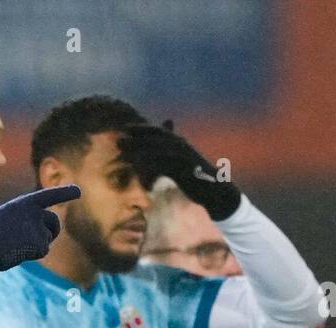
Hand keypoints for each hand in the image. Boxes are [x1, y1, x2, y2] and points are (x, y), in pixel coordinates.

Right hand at [0, 185, 81, 268]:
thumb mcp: (6, 218)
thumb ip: (25, 219)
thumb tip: (42, 234)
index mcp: (25, 203)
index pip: (48, 196)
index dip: (64, 193)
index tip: (78, 191)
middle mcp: (35, 213)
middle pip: (54, 221)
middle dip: (52, 230)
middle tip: (40, 239)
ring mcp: (39, 228)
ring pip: (48, 237)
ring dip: (38, 243)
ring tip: (17, 245)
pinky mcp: (41, 244)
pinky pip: (43, 250)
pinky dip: (33, 254)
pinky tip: (19, 252)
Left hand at [118, 121, 241, 220]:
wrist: (215, 191)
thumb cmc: (195, 177)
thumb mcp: (179, 163)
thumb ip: (166, 155)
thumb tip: (149, 155)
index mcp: (181, 143)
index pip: (159, 132)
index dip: (143, 129)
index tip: (126, 128)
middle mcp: (183, 147)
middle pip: (158, 138)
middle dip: (138, 137)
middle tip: (120, 138)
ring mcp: (185, 158)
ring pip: (160, 150)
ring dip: (141, 149)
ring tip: (125, 151)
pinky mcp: (186, 172)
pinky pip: (167, 166)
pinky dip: (153, 164)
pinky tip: (140, 166)